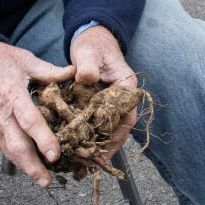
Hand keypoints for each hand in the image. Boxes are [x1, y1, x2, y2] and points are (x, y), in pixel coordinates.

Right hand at [0, 41, 73, 187]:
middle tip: (46, 181)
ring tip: (41, 177)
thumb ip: (50, 71)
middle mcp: (0, 113)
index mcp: (12, 94)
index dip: (43, 139)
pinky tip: (27, 162)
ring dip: (24, 166)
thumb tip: (74, 73)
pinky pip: (1, 146)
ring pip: (7, 151)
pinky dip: (14, 156)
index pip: (29, 121)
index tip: (54, 155)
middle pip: (16, 146)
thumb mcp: (25, 60)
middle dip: (32, 167)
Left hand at [68, 25, 137, 165]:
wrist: (91, 42)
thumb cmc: (93, 46)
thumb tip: (86, 78)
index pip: (126, 116)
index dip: (117, 135)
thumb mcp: (89, 53)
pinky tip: (78, 149)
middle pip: (118, 129)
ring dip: (98, 146)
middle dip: (106, 147)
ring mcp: (111, 105)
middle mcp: (121, 100)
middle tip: (93, 162)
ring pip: (108, 130)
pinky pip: (97, 126)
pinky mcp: (99, 108)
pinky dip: (89, 138)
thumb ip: (88, 65)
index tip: (104, 148)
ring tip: (85, 162)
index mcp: (126, 88)